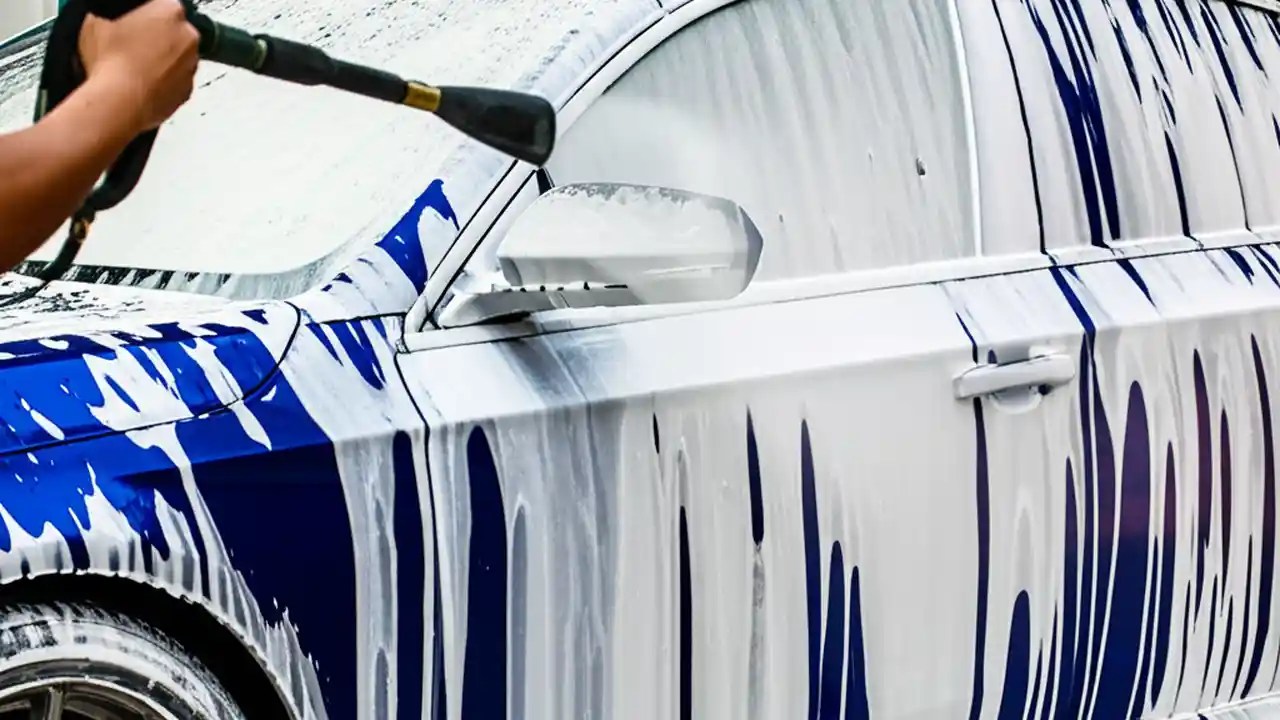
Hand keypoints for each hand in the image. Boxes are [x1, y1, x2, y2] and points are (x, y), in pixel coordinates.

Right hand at [78, 0, 200, 132]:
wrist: (120, 102)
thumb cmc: (110, 61)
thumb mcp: (94, 23)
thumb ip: (108, 15)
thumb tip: (102, 19)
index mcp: (170, 11)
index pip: (164, 4)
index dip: (147, 13)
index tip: (136, 20)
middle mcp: (188, 37)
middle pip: (175, 31)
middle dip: (158, 36)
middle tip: (133, 44)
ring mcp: (191, 66)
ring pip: (179, 57)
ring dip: (163, 60)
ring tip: (135, 67)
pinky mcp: (188, 91)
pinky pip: (177, 81)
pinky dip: (164, 82)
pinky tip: (143, 84)